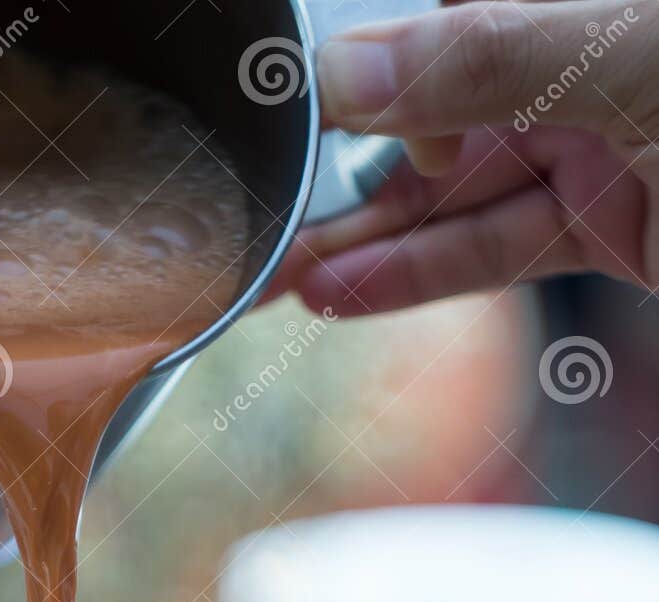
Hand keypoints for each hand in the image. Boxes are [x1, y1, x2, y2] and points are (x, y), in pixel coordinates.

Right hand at [273, 0, 658, 314]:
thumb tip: (353, 68)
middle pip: (437, 109)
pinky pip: (502, 248)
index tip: (290, 115)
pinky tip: (346, 289)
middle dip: (343, 165)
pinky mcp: (613, 228)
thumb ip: (496, 58)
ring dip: (365, 236)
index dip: (366, 65)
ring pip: (459, 192)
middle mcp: (588, 62)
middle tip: (264, 208)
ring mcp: (603, 146)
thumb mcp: (636, 58)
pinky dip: (423, 273)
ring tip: (279, 270)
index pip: (445, 15)